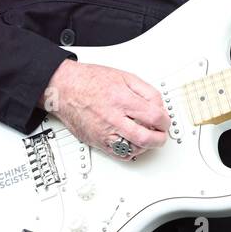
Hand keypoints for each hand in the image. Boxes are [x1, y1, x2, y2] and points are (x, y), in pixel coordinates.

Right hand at [40, 60, 170, 159]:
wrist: (65, 88)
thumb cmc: (90, 81)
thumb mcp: (124, 76)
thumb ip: (146, 91)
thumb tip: (159, 107)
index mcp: (122, 100)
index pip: (154, 117)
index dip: (165, 121)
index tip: (165, 121)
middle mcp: (113, 118)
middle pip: (145, 138)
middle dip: (159, 139)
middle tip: (161, 134)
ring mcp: (104, 133)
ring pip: (133, 150)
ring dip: (146, 146)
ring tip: (147, 137)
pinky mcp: (97, 142)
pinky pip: (119, 155)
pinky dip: (131, 152)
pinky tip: (133, 143)